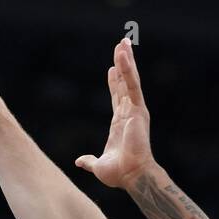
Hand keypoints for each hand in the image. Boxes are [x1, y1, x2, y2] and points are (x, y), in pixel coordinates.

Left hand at [75, 39, 153, 188]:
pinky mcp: (139, 110)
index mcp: (120, 125)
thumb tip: (79, 161)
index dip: (114, 82)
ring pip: (130, 80)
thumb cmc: (119, 174)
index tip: (111, 67)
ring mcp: (135, 111)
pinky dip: (128, 70)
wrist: (132, 176)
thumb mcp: (98, 166)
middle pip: (124, 83)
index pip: (117, 98)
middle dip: (122, 64)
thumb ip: (89, 160)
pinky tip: (123, 55)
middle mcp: (129, 115)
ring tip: (123, 42)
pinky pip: (132, 86)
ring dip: (126, 61)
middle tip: (121, 45)